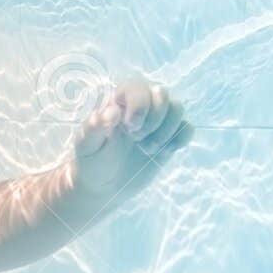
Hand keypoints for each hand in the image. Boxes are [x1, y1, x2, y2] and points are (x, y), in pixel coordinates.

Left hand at [71, 77, 191, 196]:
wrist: (104, 185)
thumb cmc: (91, 161)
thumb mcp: (85, 147)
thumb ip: (93, 128)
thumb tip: (111, 111)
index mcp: (119, 102)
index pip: (137, 87)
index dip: (140, 105)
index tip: (130, 128)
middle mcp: (140, 106)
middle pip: (162, 94)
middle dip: (154, 119)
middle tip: (138, 140)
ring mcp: (157, 121)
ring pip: (178, 108)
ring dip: (166, 131)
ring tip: (148, 149)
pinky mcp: (169, 137)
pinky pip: (187, 128)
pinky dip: (179, 140)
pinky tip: (163, 153)